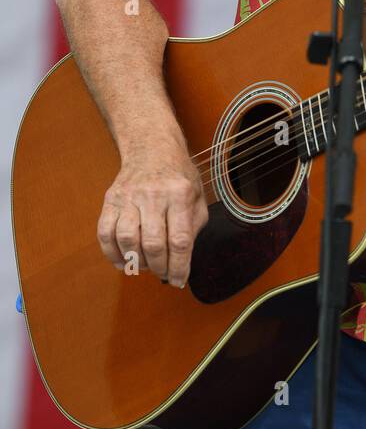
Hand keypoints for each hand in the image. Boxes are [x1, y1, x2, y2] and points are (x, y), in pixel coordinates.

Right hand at [97, 144, 208, 287]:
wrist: (151, 147)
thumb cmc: (178, 176)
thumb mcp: (197, 197)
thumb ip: (192, 227)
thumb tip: (181, 262)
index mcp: (180, 194)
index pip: (179, 240)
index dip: (179, 266)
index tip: (179, 281)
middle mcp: (153, 194)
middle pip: (153, 243)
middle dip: (159, 267)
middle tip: (163, 273)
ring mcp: (129, 196)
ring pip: (127, 239)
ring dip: (136, 261)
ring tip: (145, 265)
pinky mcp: (111, 199)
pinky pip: (105, 232)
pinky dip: (111, 253)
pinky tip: (122, 261)